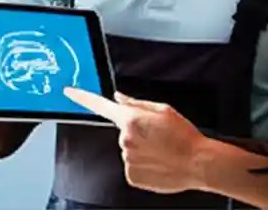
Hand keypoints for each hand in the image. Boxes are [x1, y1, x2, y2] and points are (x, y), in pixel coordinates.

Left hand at [64, 87, 206, 194]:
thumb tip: (119, 98)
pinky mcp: (131, 176)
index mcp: (131, 119)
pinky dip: (143, 165)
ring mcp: (127, 159)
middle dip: (137, 133)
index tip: (69, 91)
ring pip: (129, 150)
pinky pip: (133, 166)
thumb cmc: (184, 136)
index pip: (100, 105)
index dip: (82, 97)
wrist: (198, 163)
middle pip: (123, 132)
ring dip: (142, 150)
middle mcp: (125, 139)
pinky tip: (158, 163)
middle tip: (158, 137)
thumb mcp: (163, 110)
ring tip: (162, 151)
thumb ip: (136, 104)